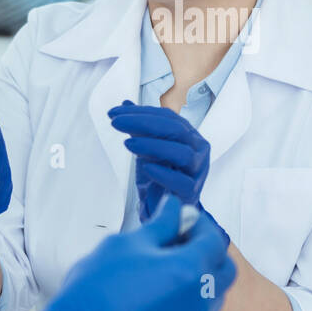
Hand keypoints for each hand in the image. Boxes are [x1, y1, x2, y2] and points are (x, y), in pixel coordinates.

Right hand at [46, 196, 236, 310]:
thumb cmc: (97, 291)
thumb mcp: (126, 245)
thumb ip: (160, 225)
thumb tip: (173, 209)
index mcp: (190, 269)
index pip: (214, 240)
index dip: (200, 226)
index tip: (184, 221)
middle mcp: (201, 300)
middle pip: (224, 270)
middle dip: (207, 253)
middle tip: (179, 245)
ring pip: (212, 296)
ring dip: (198, 280)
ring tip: (165, 273)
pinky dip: (185, 305)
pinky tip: (157, 299)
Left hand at [108, 101, 227, 244]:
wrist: (166, 206)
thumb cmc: (159, 174)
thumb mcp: (146, 147)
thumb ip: (138, 127)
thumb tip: (123, 104)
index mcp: (189, 135)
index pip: (167, 117)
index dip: (140, 112)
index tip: (113, 113)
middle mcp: (198, 149)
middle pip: (175, 130)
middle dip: (143, 123)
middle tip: (115, 123)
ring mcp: (198, 171)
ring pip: (182, 153)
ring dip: (152, 145)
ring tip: (127, 143)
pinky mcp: (192, 192)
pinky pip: (182, 182)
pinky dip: (164, 173)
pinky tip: (146, 168)